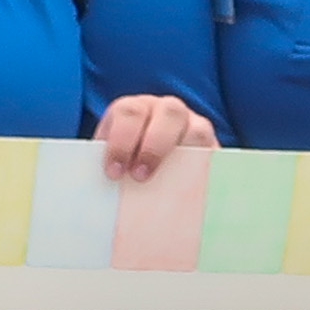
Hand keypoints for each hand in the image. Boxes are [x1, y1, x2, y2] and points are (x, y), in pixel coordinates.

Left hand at [96, 93, 211, 181]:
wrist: (147, 176)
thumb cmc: (123, 171)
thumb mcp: (112, 165)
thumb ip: (109, 172)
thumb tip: (95, 199)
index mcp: (133, 110)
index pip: (128, 113)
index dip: (121, 141)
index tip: (114, 173)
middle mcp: (165, 110)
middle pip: (169, 113)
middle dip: (154, 145)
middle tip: (140, 177)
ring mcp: (194, 125)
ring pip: (197, 130)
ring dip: (184, 156)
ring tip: (169, 184)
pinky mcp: (212, 148)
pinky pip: (214, 154)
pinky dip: (204, 168)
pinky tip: (192, 188)